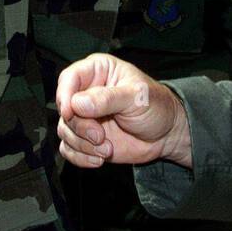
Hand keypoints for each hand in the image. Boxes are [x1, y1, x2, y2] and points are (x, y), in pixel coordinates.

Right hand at [55, 54, 191, 168]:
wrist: (166, 134)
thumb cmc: (156, 106)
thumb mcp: (136, 97)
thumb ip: (107, 98)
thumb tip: (77, 103)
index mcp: (97, 71)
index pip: (68, 78)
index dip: (65, 95)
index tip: (70, 113)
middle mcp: (86, 92)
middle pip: (65, 109)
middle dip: (80, 127)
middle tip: (100, 136)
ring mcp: (85, 117)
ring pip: (64, 131)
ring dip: (82, 145)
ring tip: (106, 149)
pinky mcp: (85, 138)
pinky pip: (68, 149)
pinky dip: (80, 157)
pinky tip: (99, 159)